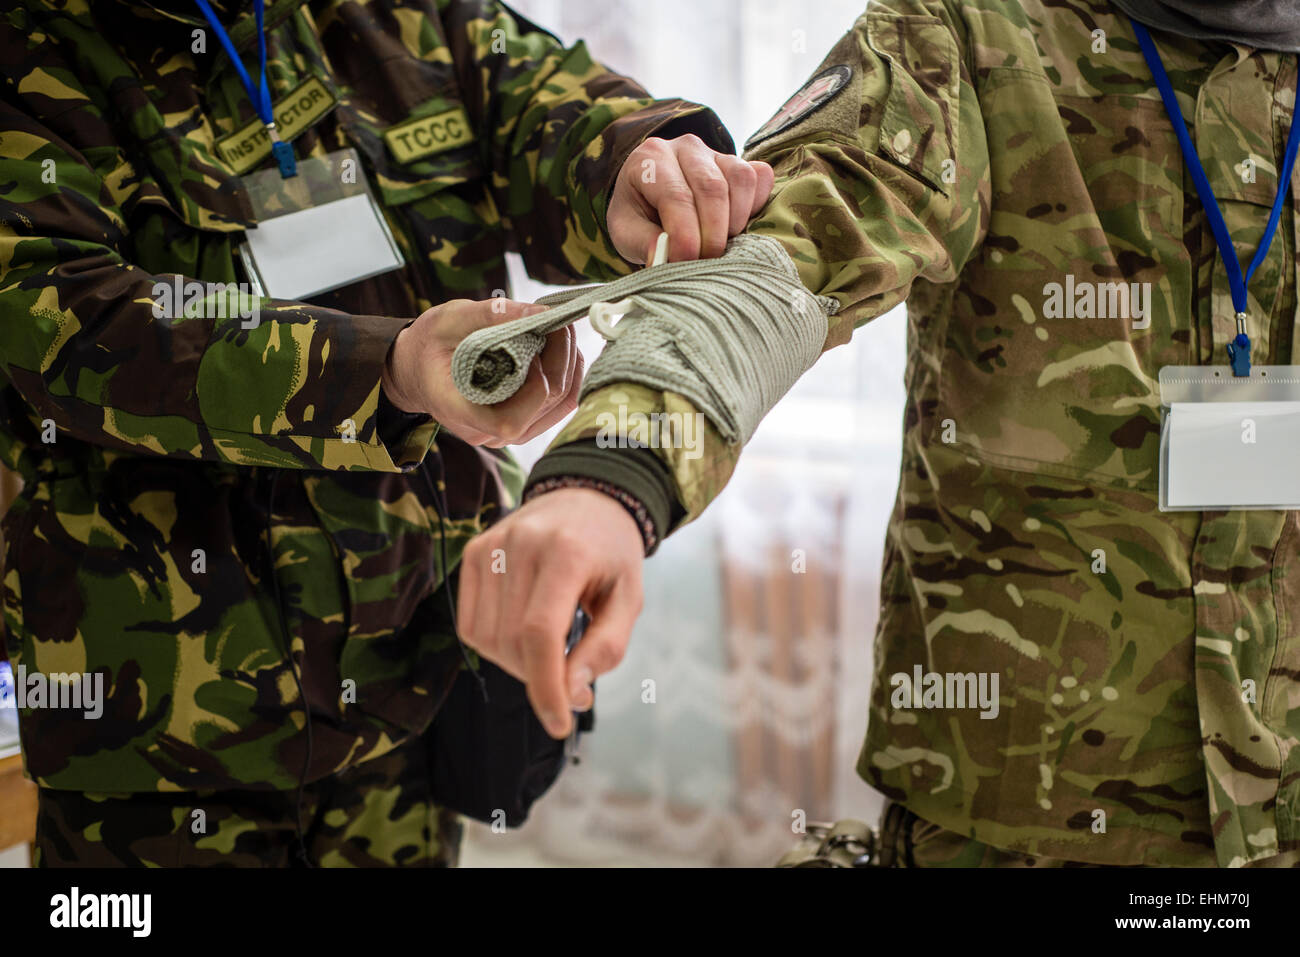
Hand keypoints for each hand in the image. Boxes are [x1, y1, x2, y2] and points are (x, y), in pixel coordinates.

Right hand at [382, 298, 581, 446]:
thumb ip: (490, 315)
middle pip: (544, 404)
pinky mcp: (522, 423)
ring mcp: (506, 432)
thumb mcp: (448, 320)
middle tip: (556, 320)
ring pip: (559, 406)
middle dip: (561, 358)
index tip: (531, 347)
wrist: (417, 369)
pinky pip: (559, 405)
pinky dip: (568, 373)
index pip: (508, 422)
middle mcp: (487, 431)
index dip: (532, 389)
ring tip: (559, 330)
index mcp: (459, 411)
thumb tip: (541, 312)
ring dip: (570, 364)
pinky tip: (561, 348)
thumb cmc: (429, 344)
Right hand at [457, 488, 645, 737]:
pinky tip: (524, 634)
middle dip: (540, 677)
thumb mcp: (629, 599)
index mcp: (566, 553)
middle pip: (513, 642)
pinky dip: (495, 645)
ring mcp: (490, 546)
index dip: (545, 687)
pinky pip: (471, 624)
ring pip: (488, 639)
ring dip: (518, 664)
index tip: (558, 723)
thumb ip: (605, 648)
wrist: (589, 497)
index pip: (539, 634)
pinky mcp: (473, 552)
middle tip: (570, 678)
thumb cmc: (612, 553)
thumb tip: (571, 693)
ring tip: (551, 648)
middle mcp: (519, 544)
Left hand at [608, 134, 774, 264]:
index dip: (685, 234)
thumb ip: (642, 242)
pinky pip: (759, 178)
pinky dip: (754, 207)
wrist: (652, 198)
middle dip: (712, 234)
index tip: (684, 262)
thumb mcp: (626, 231)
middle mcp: (685, 147)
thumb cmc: (639, 214)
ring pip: (740, 179)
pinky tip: (736, 227)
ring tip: (718, 247)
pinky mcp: (740, 161)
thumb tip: (660, 257)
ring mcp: (716, 152)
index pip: (676, 195)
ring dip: (735, 222)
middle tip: (705, 262)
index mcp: (651, 159)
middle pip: (711, 187)